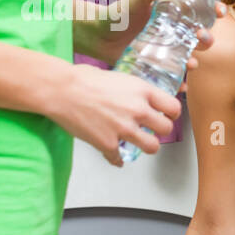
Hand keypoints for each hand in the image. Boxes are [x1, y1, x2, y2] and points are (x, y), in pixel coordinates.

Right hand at [46, 63, 185, 166]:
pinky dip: (116, 159)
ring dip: (146, 146)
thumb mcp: (119, 76)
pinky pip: (119, 158)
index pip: (174, 108)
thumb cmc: (83, 78)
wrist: (60, 90)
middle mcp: (138, 110)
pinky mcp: (108, 143)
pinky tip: (115, 156)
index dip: (172, 114)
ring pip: (151, 147)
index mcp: (142, 91)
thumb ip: (135, 90)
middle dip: (160, 131)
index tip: (168, 116)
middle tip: (152, 130)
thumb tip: (143, 96)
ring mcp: (124, 128)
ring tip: (138, 142)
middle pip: (166, 129)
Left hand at [83, 0, 221, 85]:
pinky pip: (173, 76)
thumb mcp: (133, 2)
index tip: (220, 12)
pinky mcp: (158, 65)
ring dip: (195, 61)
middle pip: (200, 36)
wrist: (98, 35)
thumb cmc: (116, 15)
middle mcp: (174, 32)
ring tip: (192, 63)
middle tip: (202, 37)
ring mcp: (167, 50)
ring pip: (190, 57)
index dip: (213, 10)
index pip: (199, 10)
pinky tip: (182, 86)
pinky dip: (180, 83)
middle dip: (207, 38)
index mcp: (172, 14)